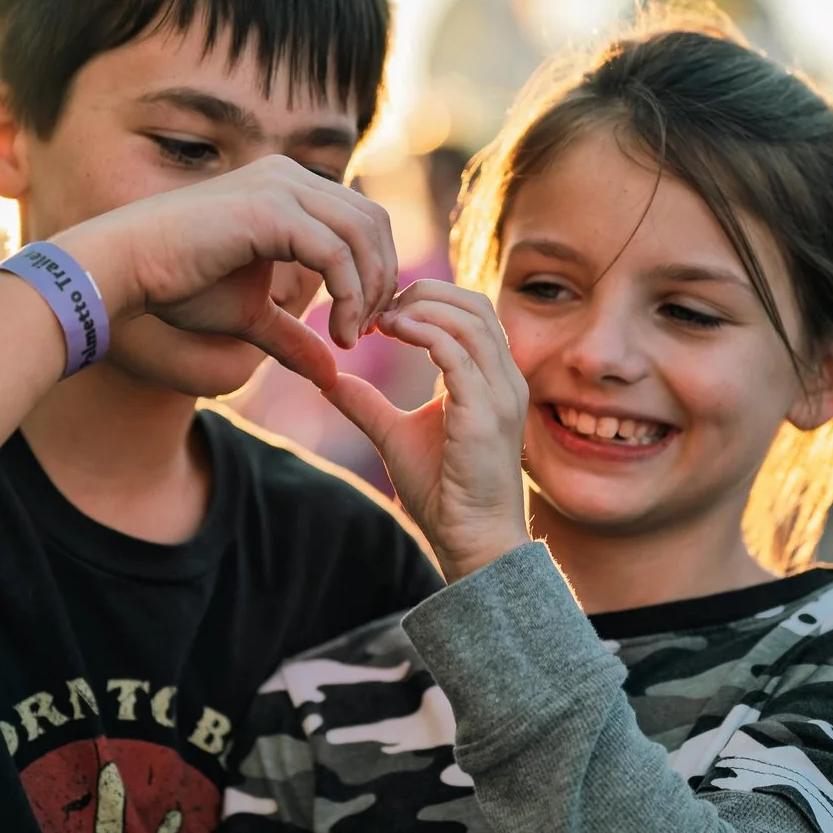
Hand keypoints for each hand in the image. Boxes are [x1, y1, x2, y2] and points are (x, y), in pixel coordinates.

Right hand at [57, 157, 399, 385]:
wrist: (125, 267)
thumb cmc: (176, 285)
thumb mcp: (248, 315)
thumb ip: (292, 336)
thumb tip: (330, 375)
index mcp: (287, 187)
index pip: (361, 219)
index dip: (376, 270)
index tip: (365, 323)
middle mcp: (289, 176)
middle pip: (372, 222)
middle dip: (382, 279)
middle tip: (369, 330)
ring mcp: (281, 186)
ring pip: (361, 235)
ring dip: (368, 292)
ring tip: (352, 338)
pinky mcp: (270, 210)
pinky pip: (335, 253)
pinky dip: (349, 296)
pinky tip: (339, 333)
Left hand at [321, 280, 531, 580]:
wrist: (471, 539)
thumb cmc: (442, 492)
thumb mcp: (394, 436)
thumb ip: (366, 404)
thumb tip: (328, 379)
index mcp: (490, 378)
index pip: (470, 312)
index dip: (426, 300)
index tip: (380, 311)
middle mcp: (504, 378)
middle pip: (473, 304)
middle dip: (424, 294)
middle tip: (377, 304)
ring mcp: (501, 393)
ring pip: (468, 320)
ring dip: (420, 309)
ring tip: (379, 318)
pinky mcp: (486, 412)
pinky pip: (457, 352)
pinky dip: (422, 332)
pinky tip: (390, 330)